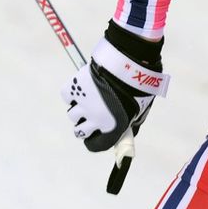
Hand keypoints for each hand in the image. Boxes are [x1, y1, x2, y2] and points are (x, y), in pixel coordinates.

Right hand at [61, 22, 168, 151]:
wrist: (129, 63)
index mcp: (112, 127)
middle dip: (84, 125)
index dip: (94, 140)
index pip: (96, 145)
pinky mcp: (74, 89)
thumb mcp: (141, 110)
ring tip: (89, 97)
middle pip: (79, 132)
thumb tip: (126, 134)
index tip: (94, 135)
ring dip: (79, 109)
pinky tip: (82, 88)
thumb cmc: (139, 86)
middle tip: (90, 115)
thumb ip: (131, 124)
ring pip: (72, 115)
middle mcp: (95, 120)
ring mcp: (83, 105)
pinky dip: (72, 93)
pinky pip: (67, 97)